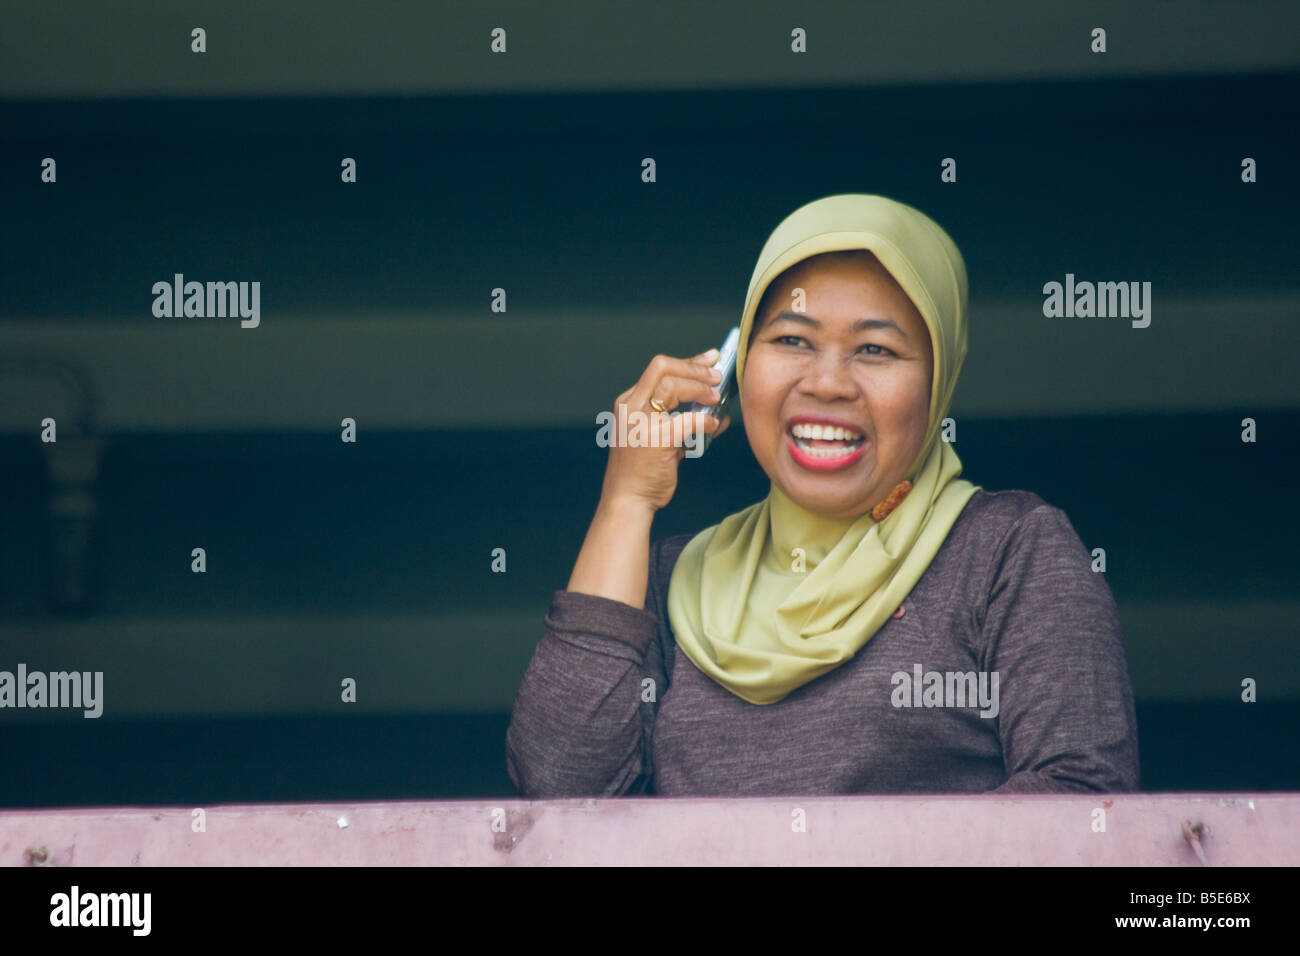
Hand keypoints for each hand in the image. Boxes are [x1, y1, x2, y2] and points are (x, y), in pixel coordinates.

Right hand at [599, 347, 731, 513]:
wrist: (628, 499)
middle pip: (663, 369)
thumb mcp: (653, 434)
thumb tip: (712, 405)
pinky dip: (705, 421)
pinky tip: (714, 425)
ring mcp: (640, 423)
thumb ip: (676, 417)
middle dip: (695, 369)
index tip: (710, 359)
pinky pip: (688, 420)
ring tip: (716, 397)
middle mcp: (630, 408)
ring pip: (673, 387)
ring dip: (699, 389)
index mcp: (628, 402)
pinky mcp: (656, 440)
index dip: (688, 361)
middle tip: (716, 377)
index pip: (658, 368)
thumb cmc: (643, 469)